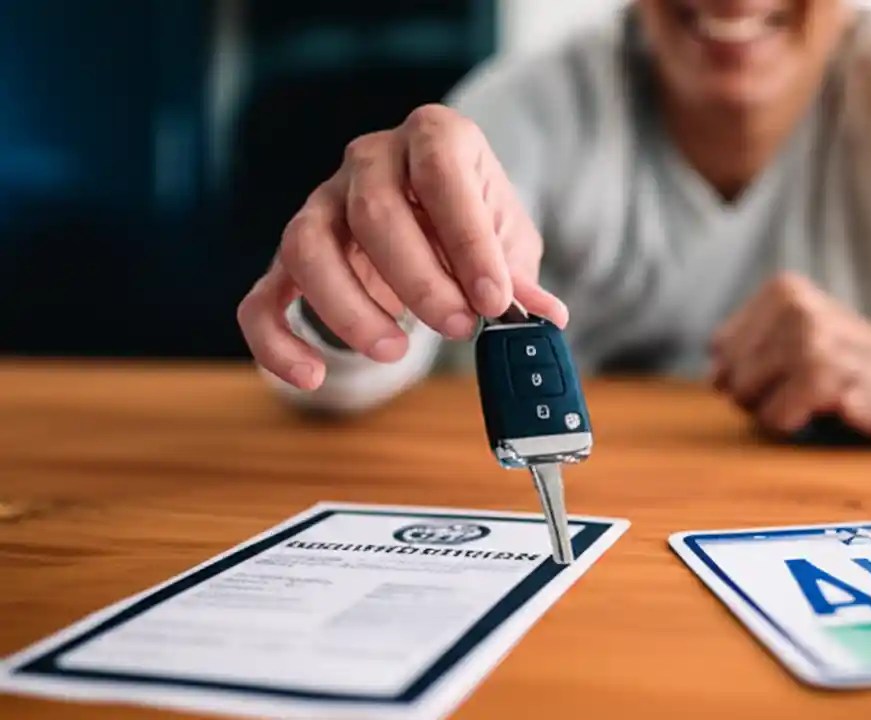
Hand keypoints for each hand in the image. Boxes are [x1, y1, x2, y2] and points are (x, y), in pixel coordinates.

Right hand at [237, 104, 566, 389]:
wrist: (432, 213)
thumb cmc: (472, 221)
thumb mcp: (508, 240)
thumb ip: (519, 276)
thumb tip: (546, 316)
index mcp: (433, 137)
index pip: (441, 173)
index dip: (467, 239)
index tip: (494, 299)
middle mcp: (370, 160)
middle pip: (374, 211)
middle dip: (419, 281)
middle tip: (458, 327)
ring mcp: (322, 204)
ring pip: (308, 246)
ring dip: (350, 307)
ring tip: (396, 350)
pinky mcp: (289, 259)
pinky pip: (263, 298)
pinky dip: (277, 342)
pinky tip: (311, 376)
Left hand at [710, 274, 870, 442]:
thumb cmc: (853, 370)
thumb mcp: (797, 342)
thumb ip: (748, 351)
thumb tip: (714, 375)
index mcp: (782, 290)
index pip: (719, 350)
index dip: (752, 374)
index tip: (798, 367)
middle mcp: (793, 303)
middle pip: (729, 376)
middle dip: (762, 395)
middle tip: (813, 385)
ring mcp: (810, 335)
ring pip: (748, 398)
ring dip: (782, 412)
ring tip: (824, 394)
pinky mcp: (826, 372)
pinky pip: (775, 419)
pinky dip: (798, 425)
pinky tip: (837, 406)